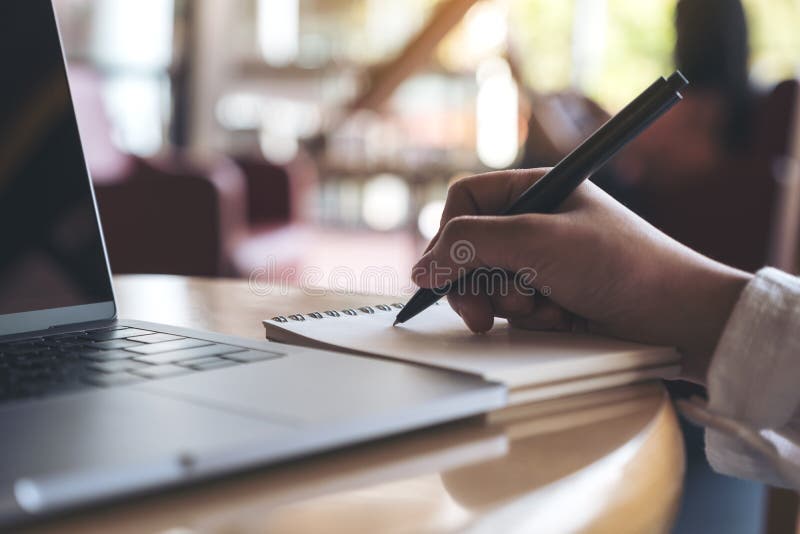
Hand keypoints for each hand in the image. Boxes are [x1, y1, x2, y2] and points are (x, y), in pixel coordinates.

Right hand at [411, 169, 751, 383]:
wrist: (677, 315)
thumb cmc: (619, 263)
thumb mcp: (538, 240)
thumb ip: (472, 244)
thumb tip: (420, 267)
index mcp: (533, 189)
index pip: (464, 201)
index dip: (447, 235)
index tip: (440, 273)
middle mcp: (533, 221)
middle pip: (468, 247)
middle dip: (474, 281)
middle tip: (481, 313)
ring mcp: (539, 260)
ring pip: (486, 282)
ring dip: (506, 302)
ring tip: (542, 308)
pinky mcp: (548, 294)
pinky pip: (511, 307)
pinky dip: (528, 317)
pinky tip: (559, 316)